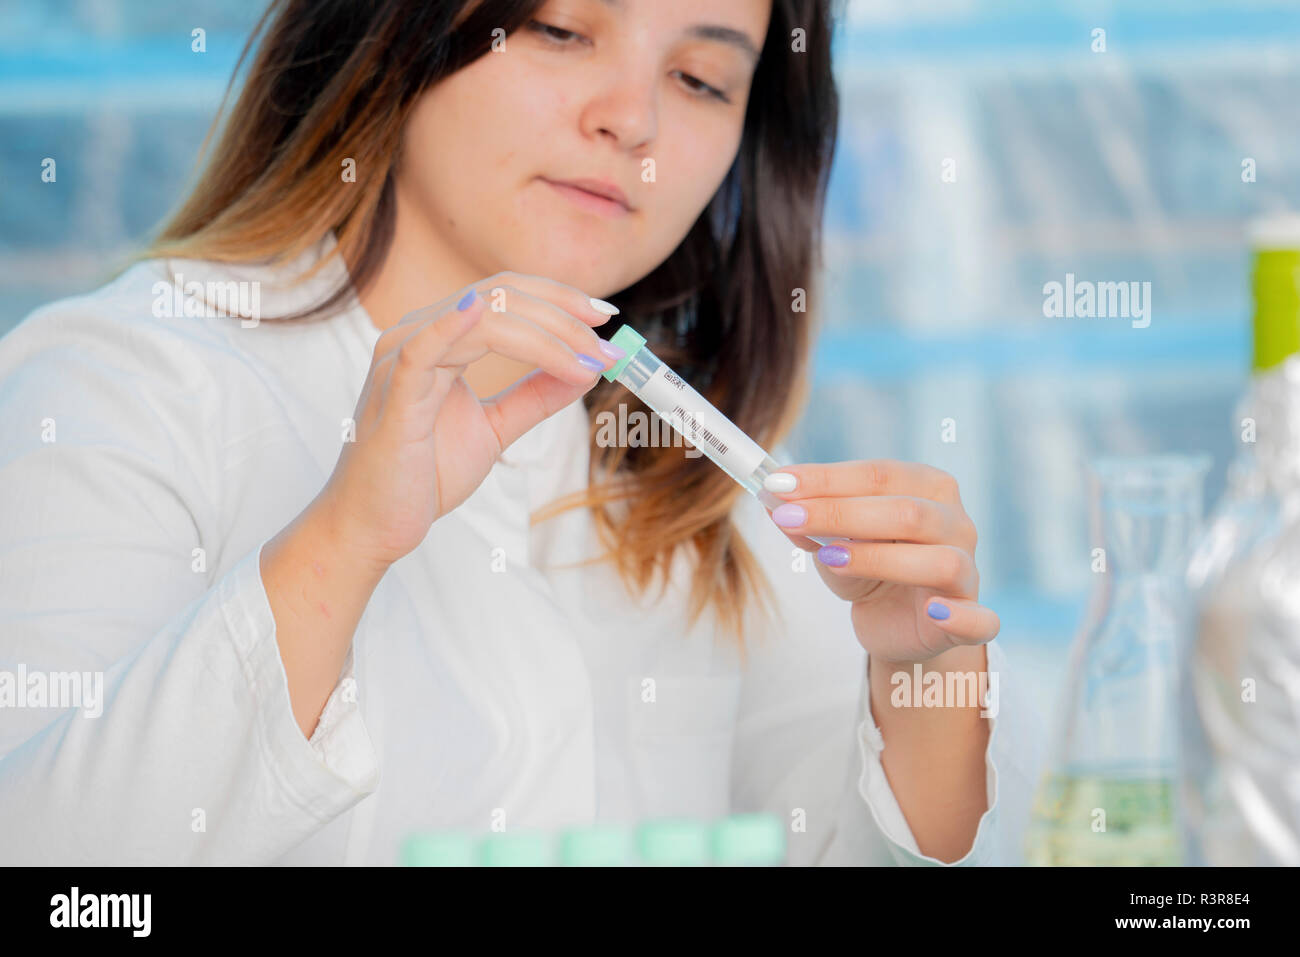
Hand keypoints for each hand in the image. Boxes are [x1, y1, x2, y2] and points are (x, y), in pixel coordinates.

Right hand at [317, 271, 620, 570]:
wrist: (374, 524)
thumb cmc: (422, 475)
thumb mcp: (494, 428)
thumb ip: (535, 397)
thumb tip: (587, 369)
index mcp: (440, 338)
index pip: (505, 294)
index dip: (558, 298)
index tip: (604, 318)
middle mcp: (418, 336)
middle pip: (500, 296)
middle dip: (563, 317)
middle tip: (606, 343)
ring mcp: (401, 361)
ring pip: (483, 319)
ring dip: (546, 336)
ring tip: (587, 361)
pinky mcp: (393, 397)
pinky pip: (423, 349)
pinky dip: (455, 325)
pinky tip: (488, 314)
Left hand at [764, 459, 998, 663]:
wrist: (897, 626)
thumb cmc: (870, 571)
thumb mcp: (834, 544)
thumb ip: (811, 525)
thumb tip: (776, 503)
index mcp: (928, 488)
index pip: (879, 474)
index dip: (827, 478)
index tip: (778, 484)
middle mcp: (956, 523)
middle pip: (905, 511)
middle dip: (840, 512)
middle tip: (788, 517)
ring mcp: (969, 571)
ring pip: (938, 559)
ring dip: (880, 557)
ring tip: (829, 558)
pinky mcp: (972, 619)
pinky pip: (980, 619)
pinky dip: (960, 616)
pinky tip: (934, 611)